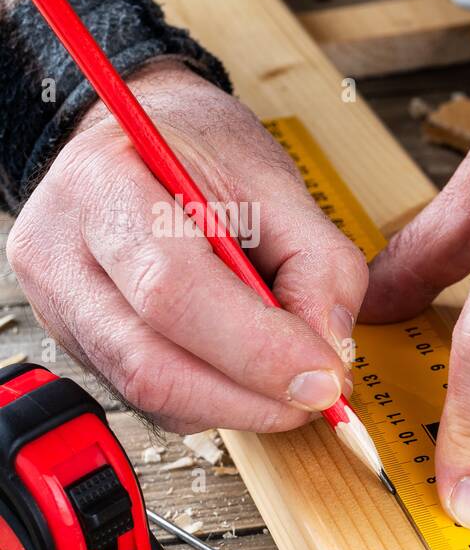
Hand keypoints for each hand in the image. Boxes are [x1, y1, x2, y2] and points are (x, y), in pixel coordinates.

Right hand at [7, 62, 367, 433]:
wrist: (140, 143)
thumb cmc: (202, 153)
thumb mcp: (279, 183)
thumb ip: (321, 266)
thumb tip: (329, 354)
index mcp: (103, 186)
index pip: (172, 290)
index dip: (258, 349)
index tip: (325, 375)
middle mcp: (62, 254)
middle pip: (151, 363)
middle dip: (252, 396)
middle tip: (320, 394)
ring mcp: (59, 308)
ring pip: (151, 396)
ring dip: (239, 406)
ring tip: (292, 382)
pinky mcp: (80, 347)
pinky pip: (151, 402)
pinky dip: (216, 402)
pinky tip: (250, 375)